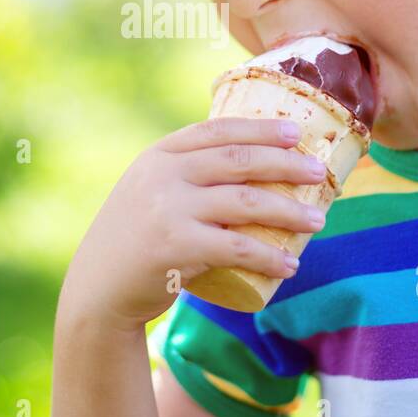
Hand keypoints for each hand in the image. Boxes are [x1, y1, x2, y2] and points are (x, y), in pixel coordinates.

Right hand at [61, 117, 327, 331]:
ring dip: (288, 211)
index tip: (295, 133)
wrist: (98, 287)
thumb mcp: (150, 192)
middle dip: (285, 164)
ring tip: (318, 220)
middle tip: (320, 172)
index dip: (259, 129)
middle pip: (238, 161)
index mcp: (160, 156)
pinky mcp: (175, 248)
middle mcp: (163, 176)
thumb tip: (249, 164)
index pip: (216, 131)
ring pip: (244, 202)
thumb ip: (186, 175)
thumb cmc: (136, 239)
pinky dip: (268, 257)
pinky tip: (291, 265)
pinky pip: (235, 248)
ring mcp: (168, 210)